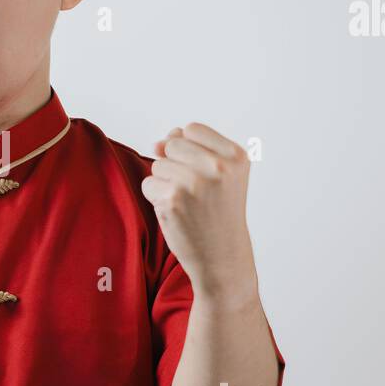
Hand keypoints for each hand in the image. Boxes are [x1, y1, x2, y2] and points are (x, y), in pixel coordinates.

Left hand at [140, 123, 258, 303]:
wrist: (222, 256)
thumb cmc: (218, 212)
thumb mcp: (219, 174)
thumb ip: (190, 149)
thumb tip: (158, 142)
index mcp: (235, 155)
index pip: (191, 129)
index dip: (188, 149)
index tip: (202, 173)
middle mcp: (218, 166)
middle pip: (172, 144)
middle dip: (175, 165)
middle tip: (195, 192)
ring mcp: (194, 181)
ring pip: (158, 164)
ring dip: (165, 183)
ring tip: (188, 203)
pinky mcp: (173, 199)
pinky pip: (148, 184)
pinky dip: (156, 198)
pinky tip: (177, 212)